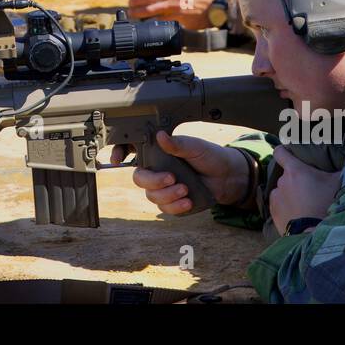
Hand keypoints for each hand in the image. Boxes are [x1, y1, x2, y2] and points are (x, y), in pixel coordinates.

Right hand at [113, 131, 250, 213]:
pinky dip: (176, 206)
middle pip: (139, 178)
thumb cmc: (210, 157)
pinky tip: (188, 200)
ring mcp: (163, 188)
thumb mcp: (195, 147)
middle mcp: (157, 170)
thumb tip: (161, 136)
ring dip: (167, 195)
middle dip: (153, 181)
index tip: (117, 159)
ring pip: (151, 196)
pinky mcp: (173, 203)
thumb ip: (178, 144)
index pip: (132, 151)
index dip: (119, 153)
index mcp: (159, 153)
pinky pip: (165, 209)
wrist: (227, 177)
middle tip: (171, 178)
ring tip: (185, 190)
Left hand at [126, 0, 222, 29]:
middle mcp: (172, 4)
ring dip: (147, 20)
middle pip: (148, 10)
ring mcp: (178, 16)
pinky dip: (163, 24)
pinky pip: (171, 24)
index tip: (130, 2)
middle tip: (130, 13)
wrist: (221, 2)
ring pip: (157, 20)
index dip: (136, 1)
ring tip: (141, 19)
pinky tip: (159, 24)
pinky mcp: (185, 25)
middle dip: (136, 13)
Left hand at [266, 145, 343, 234]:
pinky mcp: (273, 212)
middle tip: (311, 188)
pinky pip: (279, 204)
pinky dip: (286, 207)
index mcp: (295, 170)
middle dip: (296, 179)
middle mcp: (282, 181)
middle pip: (287, 174)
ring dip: (290, 194)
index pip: (280, 152)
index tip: (290, 155)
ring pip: (283, 190)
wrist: (314, 234)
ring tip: (305, 204)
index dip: (284, 152)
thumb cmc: (327, 205)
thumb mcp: (339, 183)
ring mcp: (276, 197)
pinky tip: (298, 213)